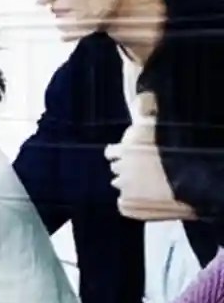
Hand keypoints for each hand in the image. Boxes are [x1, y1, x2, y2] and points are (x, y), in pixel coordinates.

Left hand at [105, 94, 196, 220]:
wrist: (192, 178)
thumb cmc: (177, 149)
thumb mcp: (160, 126)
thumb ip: (147, 112)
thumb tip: (141, 97)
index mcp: (124, 151)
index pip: (110, 153)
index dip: (119, 153)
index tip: (127, 155)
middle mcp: (121, 170)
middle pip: (115, 169)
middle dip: (125, 168)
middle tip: (140, 170)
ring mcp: (126, 188)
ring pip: (120, 185)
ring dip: (128, 183)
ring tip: (144, 184)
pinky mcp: (131, 205)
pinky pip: (123, 204)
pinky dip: (130, 202)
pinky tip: (143, 199)